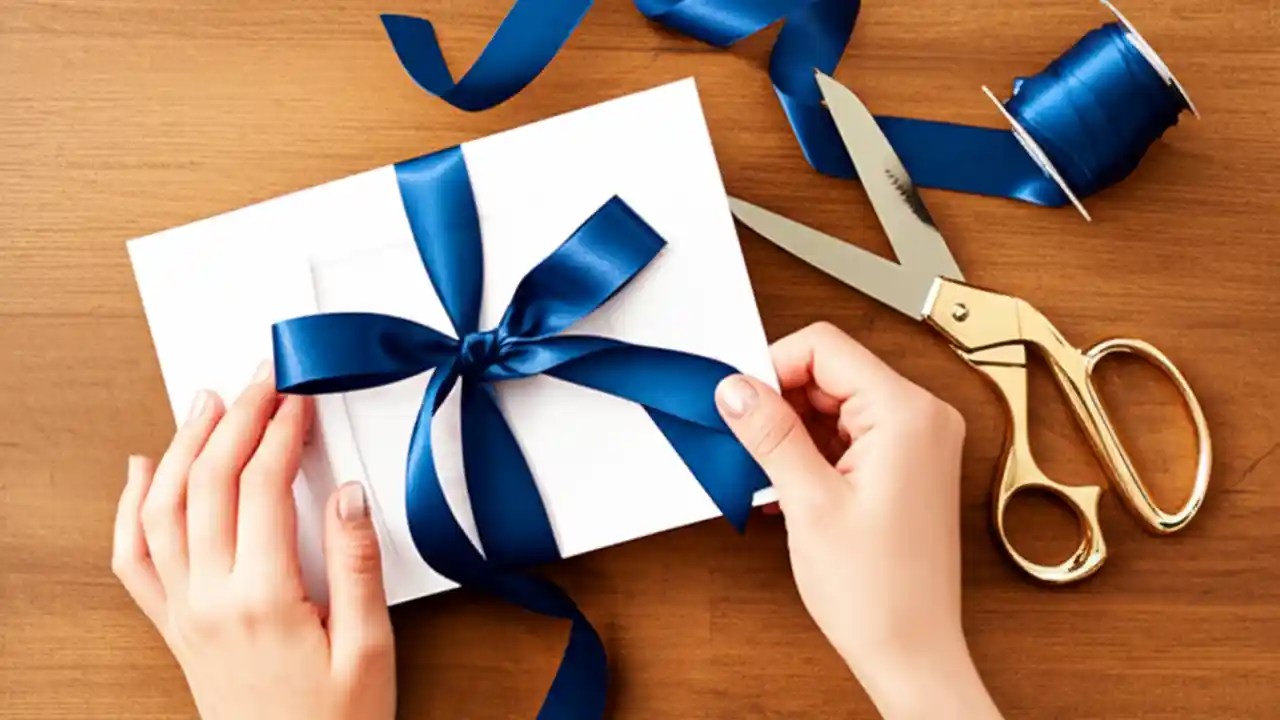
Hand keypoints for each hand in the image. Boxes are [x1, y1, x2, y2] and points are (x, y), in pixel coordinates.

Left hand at [113, 362, 395, 719]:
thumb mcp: (370, 648)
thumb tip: (349, 495)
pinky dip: (132, 507)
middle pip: (209, 483)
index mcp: (264, 599)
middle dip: (236, 420)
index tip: (299, 397)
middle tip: (260, 380)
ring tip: (207, 404)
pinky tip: (144, 472)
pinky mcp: (175, 624)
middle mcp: (210, 599)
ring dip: (184, 447)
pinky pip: (134, 558)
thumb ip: (359, 565)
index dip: (281, 431)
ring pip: (164, 509)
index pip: (263, 488)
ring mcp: (184, 611)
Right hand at [716, 323, 998, 719]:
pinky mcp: (906, 465)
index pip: (825, 347)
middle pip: (830, 373)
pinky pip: (847, 434)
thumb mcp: (809, 502)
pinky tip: (785, 486)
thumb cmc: (879, 593)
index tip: (737, 400)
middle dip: (779, 402)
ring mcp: (917, 442)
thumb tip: (735, 387)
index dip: (772, 366)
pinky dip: (811, 452)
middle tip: (743, 441)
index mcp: (908, 414)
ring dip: (791, 431)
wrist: (911, 652)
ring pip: (834, 405)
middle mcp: (922, 418)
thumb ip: (770, 434)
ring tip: (765, 473)